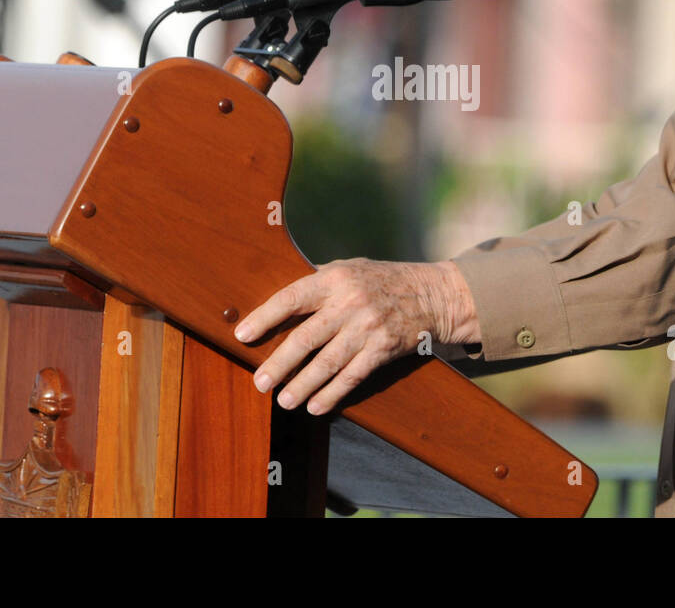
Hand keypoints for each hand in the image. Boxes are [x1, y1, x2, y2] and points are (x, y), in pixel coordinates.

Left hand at [234, 258, 478, 414]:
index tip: (242, 335)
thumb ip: (318, 281)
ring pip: (327, 363)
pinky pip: (351, 377)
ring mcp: (367, 328)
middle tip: (260, 382)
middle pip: (305, 337)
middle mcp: (349, 303)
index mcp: (335, 279)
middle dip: (279, 363)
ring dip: (302, 385)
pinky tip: (315, 406)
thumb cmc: (382, 280)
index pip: (292, 298)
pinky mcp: (382, 350)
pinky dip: (332, 394)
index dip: (265, 317)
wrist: (431, 294)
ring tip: (283, 401)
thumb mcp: (350, 268)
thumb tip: (280, 301)